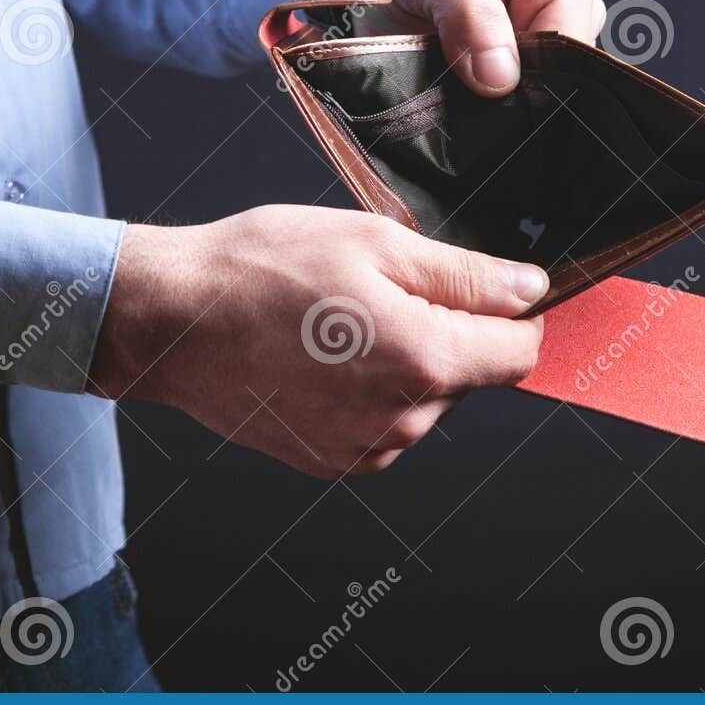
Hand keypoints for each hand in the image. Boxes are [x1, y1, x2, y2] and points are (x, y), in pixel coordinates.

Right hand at [89, 205, 546, 477]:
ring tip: (338, 323)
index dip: (514, 315)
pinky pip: (385, 424)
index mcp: (425, 359)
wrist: (173, 323)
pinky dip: (370, 392)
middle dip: (446, 332)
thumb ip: (464, 274)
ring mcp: (368, 448)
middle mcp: (404, 418)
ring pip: (427, 401)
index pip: (520, 353)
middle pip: (470, 375)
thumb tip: (531, 289)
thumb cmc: (262, 270)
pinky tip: (322, 356)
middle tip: (378, 291)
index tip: (484, 290)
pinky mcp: (335, 462)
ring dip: (407, 363)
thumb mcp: (374, 243)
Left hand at [340, 0, 604, 96]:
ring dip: (498, 103)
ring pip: (541, 96)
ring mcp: (543, 48)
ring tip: (453, 78)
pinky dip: (487, 109)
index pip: (570, 44)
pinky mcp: (518, 73)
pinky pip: (518, 106)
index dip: (532, 72)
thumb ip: (468, 14)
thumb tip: (502, 77)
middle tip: (459, 80)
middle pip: (563, 77)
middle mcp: (565, 13)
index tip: (483, 82)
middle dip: (514, 91)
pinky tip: (459, 94)